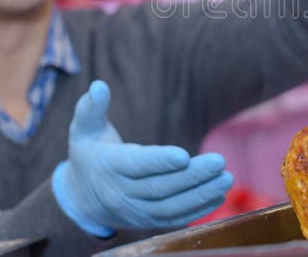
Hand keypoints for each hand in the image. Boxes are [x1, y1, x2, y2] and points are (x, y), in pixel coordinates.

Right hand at [52, 81, 233, 236]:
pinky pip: (174, 219)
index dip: (159, 162)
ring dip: (201, 195)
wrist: (82, 197)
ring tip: (226, 178)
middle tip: (220, 162)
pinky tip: (219, 194)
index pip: (136, 165)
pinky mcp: (147, 222)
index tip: (184, 155)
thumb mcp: (84, 129)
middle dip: (192, 177)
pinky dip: (198, 209)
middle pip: (159, 188)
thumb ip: (91, 108)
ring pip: (170, 208)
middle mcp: (120, 194)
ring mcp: (134, 212)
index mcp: (107, 167)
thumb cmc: (90, 152)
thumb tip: (99, 86)